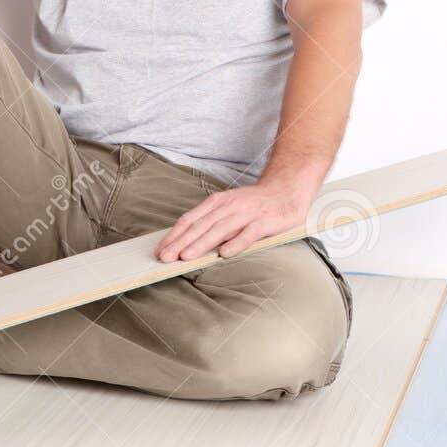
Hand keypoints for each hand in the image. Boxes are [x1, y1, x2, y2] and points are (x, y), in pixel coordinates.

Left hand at [155, 179, 313, 262]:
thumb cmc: (254, 204)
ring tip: (185, 257)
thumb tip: (186, 242)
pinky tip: (223, 254)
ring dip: (201, 244)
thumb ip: (210, 222)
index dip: (174, 235)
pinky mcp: (265, 222)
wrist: (287, 188)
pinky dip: (236, 244)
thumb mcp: (228, 207)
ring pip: (219, 230)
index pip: (190, 219)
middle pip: (200, 226)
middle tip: (164, 257)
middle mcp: (229, 206)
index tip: (160, 249)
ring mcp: (247, 213)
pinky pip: (248, 234)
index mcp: (217, 203)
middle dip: (180, 243)